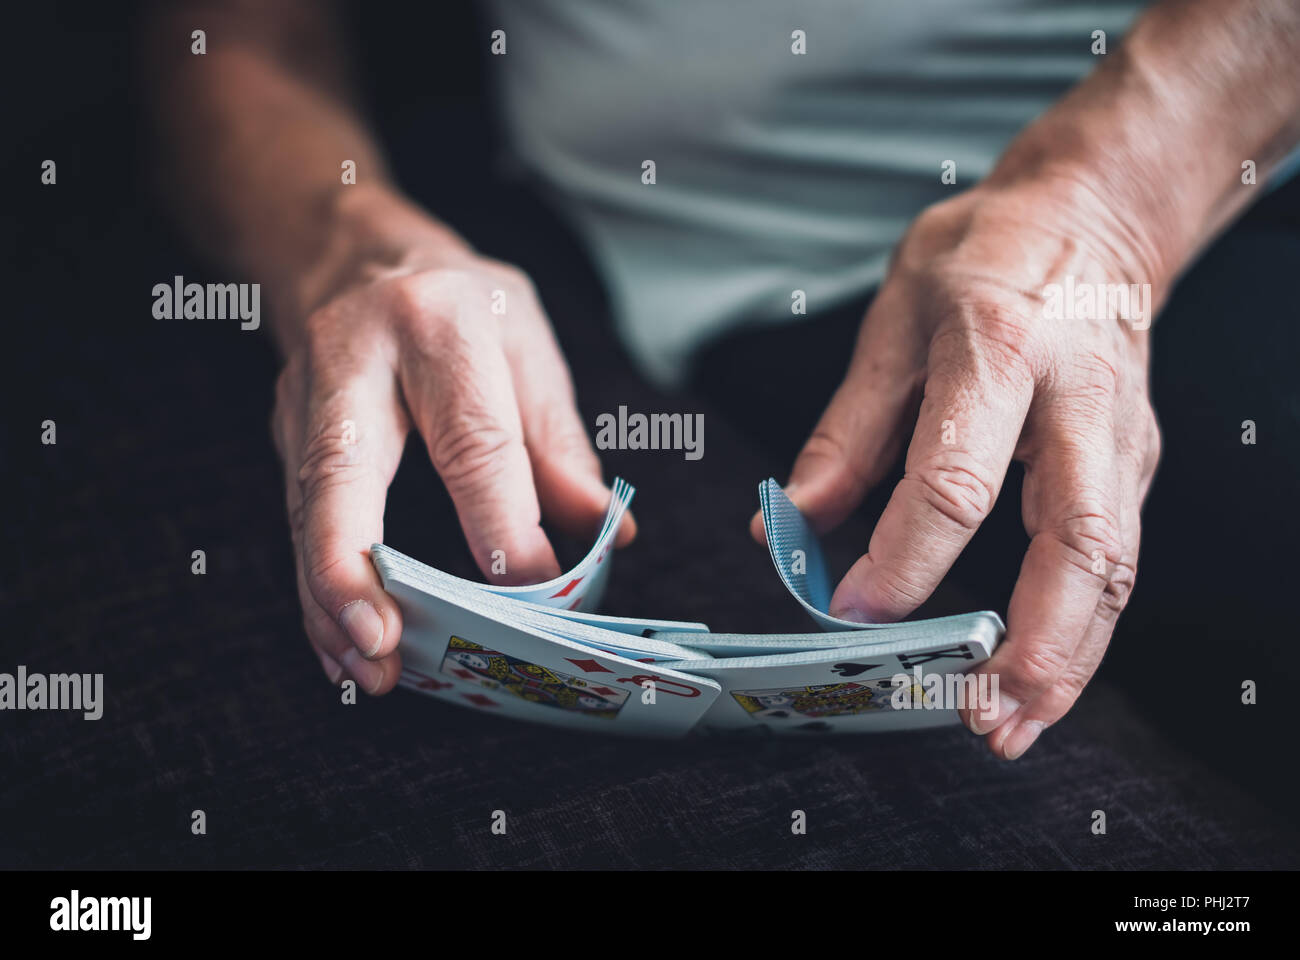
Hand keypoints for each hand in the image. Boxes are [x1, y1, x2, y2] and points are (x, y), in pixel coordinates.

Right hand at [270, 190, 632, 693]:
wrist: (348, 252)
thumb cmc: (457, 300)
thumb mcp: (526, 341)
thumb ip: (560, 440)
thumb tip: (605, 534)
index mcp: (437, 326)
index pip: (471, 440)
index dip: (501, 526)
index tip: (532, 594)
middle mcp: (354, 361)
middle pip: (342, 473)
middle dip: (356, 569)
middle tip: (382, 645)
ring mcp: (304, 402)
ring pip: (307, 515)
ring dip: (330, 603)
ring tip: (366, 672)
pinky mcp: (284, 439)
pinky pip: (299, 526)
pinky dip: (319, 594)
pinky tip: (342, 647)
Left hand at [760, 176, 1161, 757]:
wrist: (1094, 213)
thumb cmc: (984, 255)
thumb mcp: (892, 319)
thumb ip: (844, 431)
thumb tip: (789, 525)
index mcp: (1000, 348)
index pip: (954, 480)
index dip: (905, 559)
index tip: (856, 613)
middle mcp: (1078, 399)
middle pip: (1075, 543)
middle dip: (1034, 645)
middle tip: (980, 717)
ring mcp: (1120, 434)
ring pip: (1113, 566)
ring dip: (1069, 658)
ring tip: (1012, 723)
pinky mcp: (1134, 460)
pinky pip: (1115, 557)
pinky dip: (1083, 628)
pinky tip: (1041, 673)